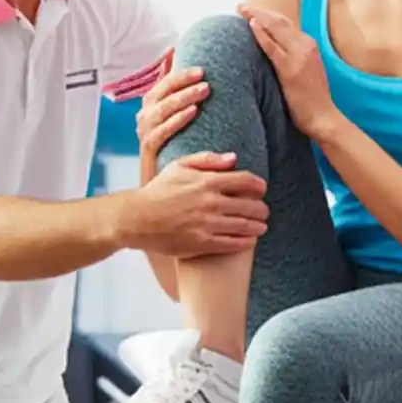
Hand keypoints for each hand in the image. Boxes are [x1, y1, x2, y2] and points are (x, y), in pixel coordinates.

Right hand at [120, 151, 268, 256]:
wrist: (137, 218)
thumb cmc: (158, 191)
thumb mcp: (179, 167)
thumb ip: (207, 160)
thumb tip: (233, 158)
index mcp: (206, 182)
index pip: (245, 181)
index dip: (259, 186)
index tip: (261, 189)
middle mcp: (210, 203)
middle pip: (250, 206)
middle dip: (262, 209)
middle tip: (263, 211)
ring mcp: (207, 224)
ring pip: (245, 226)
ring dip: (258, 227)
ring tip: (262, 227)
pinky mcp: (202, 243)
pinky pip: (232, 244)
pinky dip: (246, 242)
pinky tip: (250, 241)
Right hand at [136, 59, 208, 162]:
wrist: (160, 185)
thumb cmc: (173, 151)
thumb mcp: (179, 125)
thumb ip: (185, 104)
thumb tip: (202, 80)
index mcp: (151, 107)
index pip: (162, 84)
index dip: (178, 73)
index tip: (199, 67)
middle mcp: (145, 117)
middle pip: (160, 93)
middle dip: (181, 80)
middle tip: (203, 75)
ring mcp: (144, 133)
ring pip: (161, 110)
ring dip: (183, 97)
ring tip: (203, 90)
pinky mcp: (148, 149)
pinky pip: (161, 132)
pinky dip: (176, 120)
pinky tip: (192, 111)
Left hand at [236, 3, 341, 138]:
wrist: (323, 116)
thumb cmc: (313, 98)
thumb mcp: (307, 70)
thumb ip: (294, 57)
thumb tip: (275, 50)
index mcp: (309, 45)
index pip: (285, 23)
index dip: (268, 15)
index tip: (253, 10)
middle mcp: (306, 46)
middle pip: (279, 21)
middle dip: (259, 11)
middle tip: (241, 6)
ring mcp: (298, 56)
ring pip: (275, 28)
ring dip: (256, 17)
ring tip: (241, 10)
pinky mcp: (290, 69)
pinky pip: (272, 47)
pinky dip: (261, 34)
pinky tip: (251, 25)